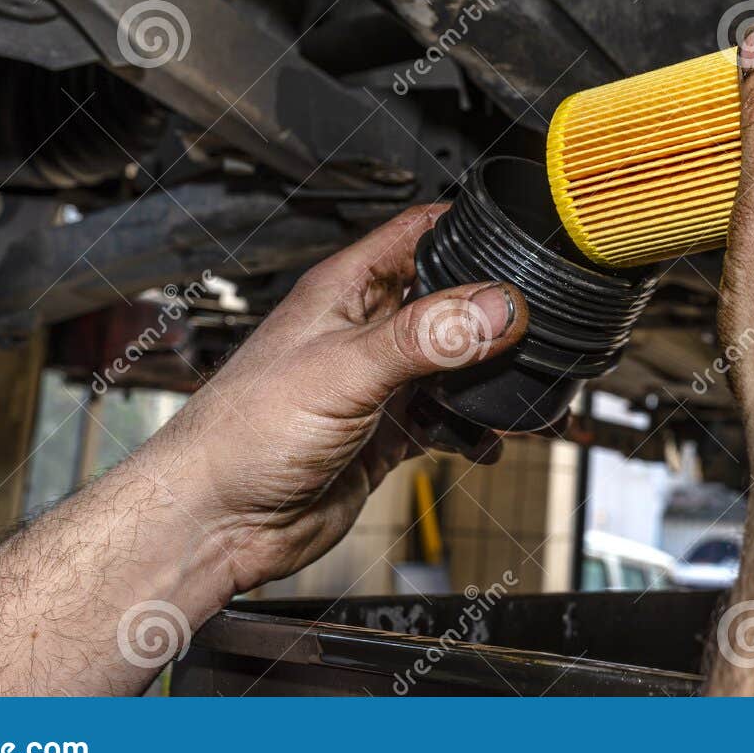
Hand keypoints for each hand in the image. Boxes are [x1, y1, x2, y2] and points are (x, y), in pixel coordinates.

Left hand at [139, 204, 528, 594]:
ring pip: (453, 365)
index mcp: (346, 291)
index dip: (469, 230)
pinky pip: (445, 419)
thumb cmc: (241, 435)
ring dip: (488, 379)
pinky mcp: (384, 433)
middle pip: (448, 301)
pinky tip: (483, 441)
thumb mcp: (343, 371)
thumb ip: (423, 338)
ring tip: (520, 392)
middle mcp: (363, 330)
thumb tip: (495, 306)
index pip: (419, 233)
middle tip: (536, 330)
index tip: (521, 245)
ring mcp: (376, 383)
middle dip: (494, 314)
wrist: (216, 522)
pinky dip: (471, 429)